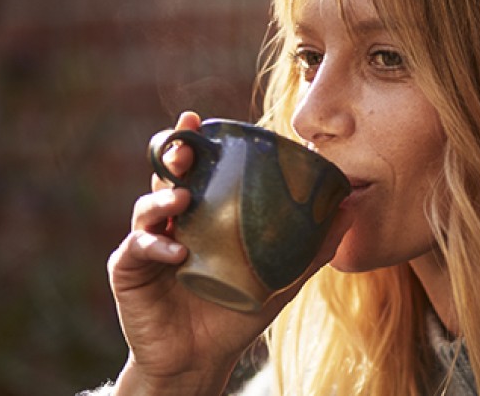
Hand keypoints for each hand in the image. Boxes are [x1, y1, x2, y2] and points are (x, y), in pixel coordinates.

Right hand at [106, 111, 331, 394]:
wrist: (202, 359)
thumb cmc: (236, 313)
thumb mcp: (281, 277)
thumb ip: (312, 246)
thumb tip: (350, 210)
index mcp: (202, 215)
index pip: (195, 171)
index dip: (192, 142)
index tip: (198, 119)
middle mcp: (171, 222)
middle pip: (165, 177)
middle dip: (172, 156)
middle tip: (187, 146)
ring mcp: (147, 244)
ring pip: (146, 208)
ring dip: (163, 198)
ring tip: (182, 199)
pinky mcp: (130, 272)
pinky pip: (136, 250)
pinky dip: (155, 245)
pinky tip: (175, 251)